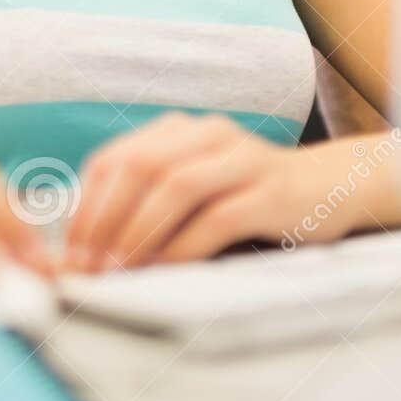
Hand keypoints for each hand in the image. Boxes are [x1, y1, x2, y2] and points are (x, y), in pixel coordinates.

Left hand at [58, 112, 367, 273]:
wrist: (331, 188)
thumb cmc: (249, 200)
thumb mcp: (195, 192)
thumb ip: (147, 208)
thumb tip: (86, 253)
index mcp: (180, 130)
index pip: (114, 159)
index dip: (85, 205)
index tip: (69, 252)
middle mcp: (209, 135)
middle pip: (140, 167)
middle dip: (105, 220)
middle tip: (88, 266)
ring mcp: (244, 159)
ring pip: (176, 186)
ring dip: (139, 233)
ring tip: (119, 270)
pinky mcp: (272, 192)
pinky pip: (218, 217)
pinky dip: (184, 246)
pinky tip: (165, 270)